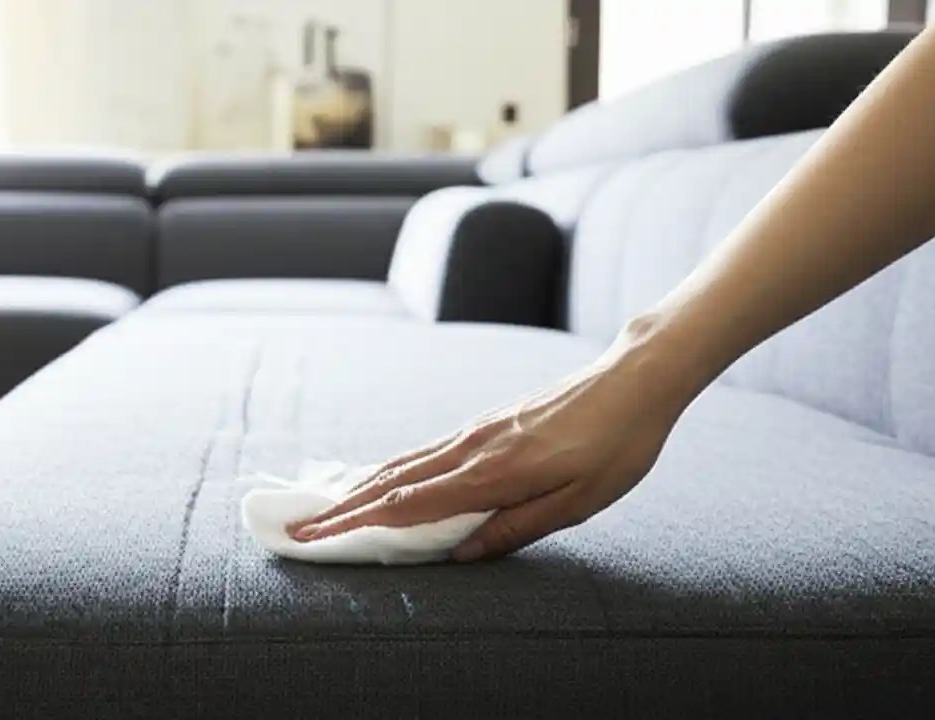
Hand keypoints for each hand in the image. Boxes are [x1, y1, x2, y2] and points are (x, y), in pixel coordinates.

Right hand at [286, 329, 699, 560]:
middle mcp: (474, 447)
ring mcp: (477, 431)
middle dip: (342, 508)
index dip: (356, 525)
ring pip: (405, 462)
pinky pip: (426, 450)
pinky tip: (383, 478)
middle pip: (393, 480)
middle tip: (300, 529)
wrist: (635, 378)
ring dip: (361, 487)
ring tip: (327, 508)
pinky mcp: (487, 423)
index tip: (315, 538)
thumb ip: (518, 528)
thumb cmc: (618, 446)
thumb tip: (461, 555)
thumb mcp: (580, 501)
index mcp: (494, 472)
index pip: (408, 504)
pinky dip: (392, 468)